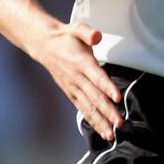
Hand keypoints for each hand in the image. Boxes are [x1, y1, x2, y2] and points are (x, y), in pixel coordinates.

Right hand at [36, 22, 122, 139]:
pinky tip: (102, 131)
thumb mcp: (76, 28)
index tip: (117, 98)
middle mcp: (77, 77)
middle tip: (119, 123)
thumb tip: (97, 36)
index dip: (107, 87)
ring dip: (100, 121)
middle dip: (107, 111)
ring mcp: (73, 87)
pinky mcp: (71, 93)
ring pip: (88, 107)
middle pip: (94, 97)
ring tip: (111, 134)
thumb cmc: (66, 37)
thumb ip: (88, 33)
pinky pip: (83, 109)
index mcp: (81, 62)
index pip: (96, 76)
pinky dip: (93, 121)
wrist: (44, 46)